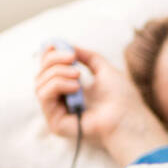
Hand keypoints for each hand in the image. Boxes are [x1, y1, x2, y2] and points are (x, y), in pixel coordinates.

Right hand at [34, 44, 167, 162]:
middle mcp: (60, 101)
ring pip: (40, 84)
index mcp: (69, 88)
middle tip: (72, 58)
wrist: (127, 116)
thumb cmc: (121, 97)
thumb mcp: (104, 68)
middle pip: (41, 74)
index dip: (47, 56)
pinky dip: (57, 85)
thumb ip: (87, 56)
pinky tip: (75, 87)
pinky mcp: (55, 122)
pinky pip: (44, 96)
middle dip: (54, 60)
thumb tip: (67, 45)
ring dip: (58, 73)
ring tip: (78, 75)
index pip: (48, 70)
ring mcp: (56, 112)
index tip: (53, 44)